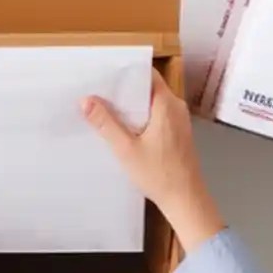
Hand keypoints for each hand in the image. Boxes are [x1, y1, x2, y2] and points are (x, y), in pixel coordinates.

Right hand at [82, 69, 224, 252]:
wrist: (186, 200)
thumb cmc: (159, 174)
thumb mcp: (126, 149)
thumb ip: (106, 123)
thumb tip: (86, 100)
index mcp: (167, 104)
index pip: (147, 74)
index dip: (126, 72)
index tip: (104, 74)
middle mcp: (176, 108)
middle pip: (148, 88)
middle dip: (124, 90)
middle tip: (98, 91)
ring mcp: (178, 121)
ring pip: (151, 103)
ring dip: (131, 106)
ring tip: (105, 108)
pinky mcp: (177, 133)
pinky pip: (156, 116)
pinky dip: (139, 117)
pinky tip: (122, 127)